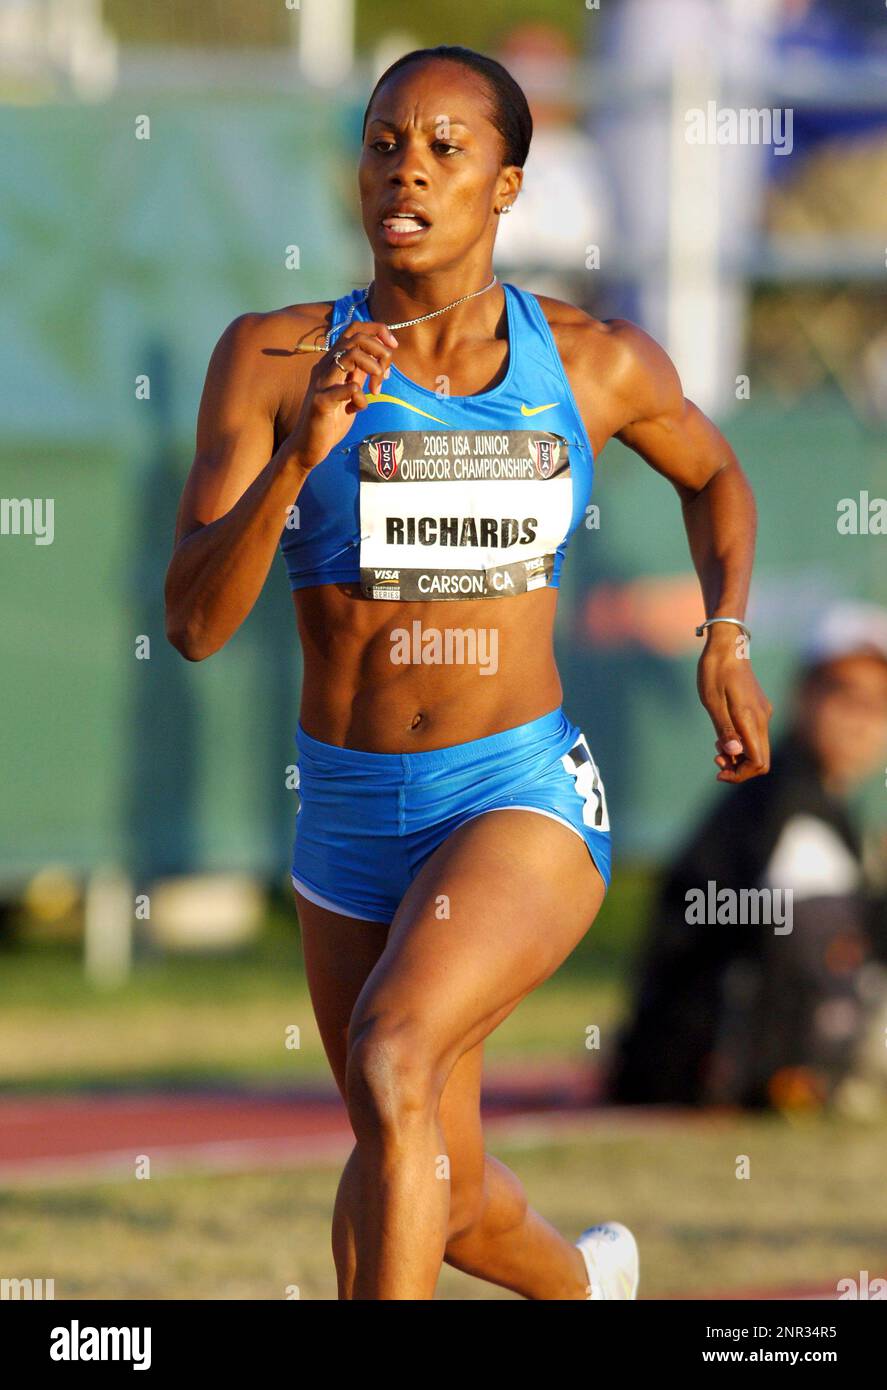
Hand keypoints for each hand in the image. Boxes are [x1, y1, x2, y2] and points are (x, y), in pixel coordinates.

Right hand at [284, 321, 397, 469]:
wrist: (307, 447)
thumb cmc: (330, 420)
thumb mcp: (351, 393)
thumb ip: (362, 375)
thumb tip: (382, 362)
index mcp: (332, 362)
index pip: (354, 329)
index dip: (378, 330)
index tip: (393, 346)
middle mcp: (325, 367)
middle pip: (356, 337)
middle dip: (379, 351)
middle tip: (385, 375)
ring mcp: (321, 383)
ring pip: (351, 355)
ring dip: (372, 368)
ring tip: (375, 388)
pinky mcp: (321, 402)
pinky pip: (349, 388)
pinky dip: (361, 398)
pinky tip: (356, 409)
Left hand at [696, 626, 772, 781]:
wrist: (727, 645)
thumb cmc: (715, 671)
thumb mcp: (712, 701)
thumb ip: (725, 729)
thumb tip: (734, 754)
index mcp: (751, 719)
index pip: (758, 761)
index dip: (740, 774)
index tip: (719, 772)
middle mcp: (762, 719)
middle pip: (762, 760)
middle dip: (739, 768)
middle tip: (715, 760)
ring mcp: (763, 713)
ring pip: (758, 748)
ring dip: (738, 755)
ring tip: (716, 746)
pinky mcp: (758, 709)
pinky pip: (755, 736)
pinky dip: (740, 743)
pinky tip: (724, 735)